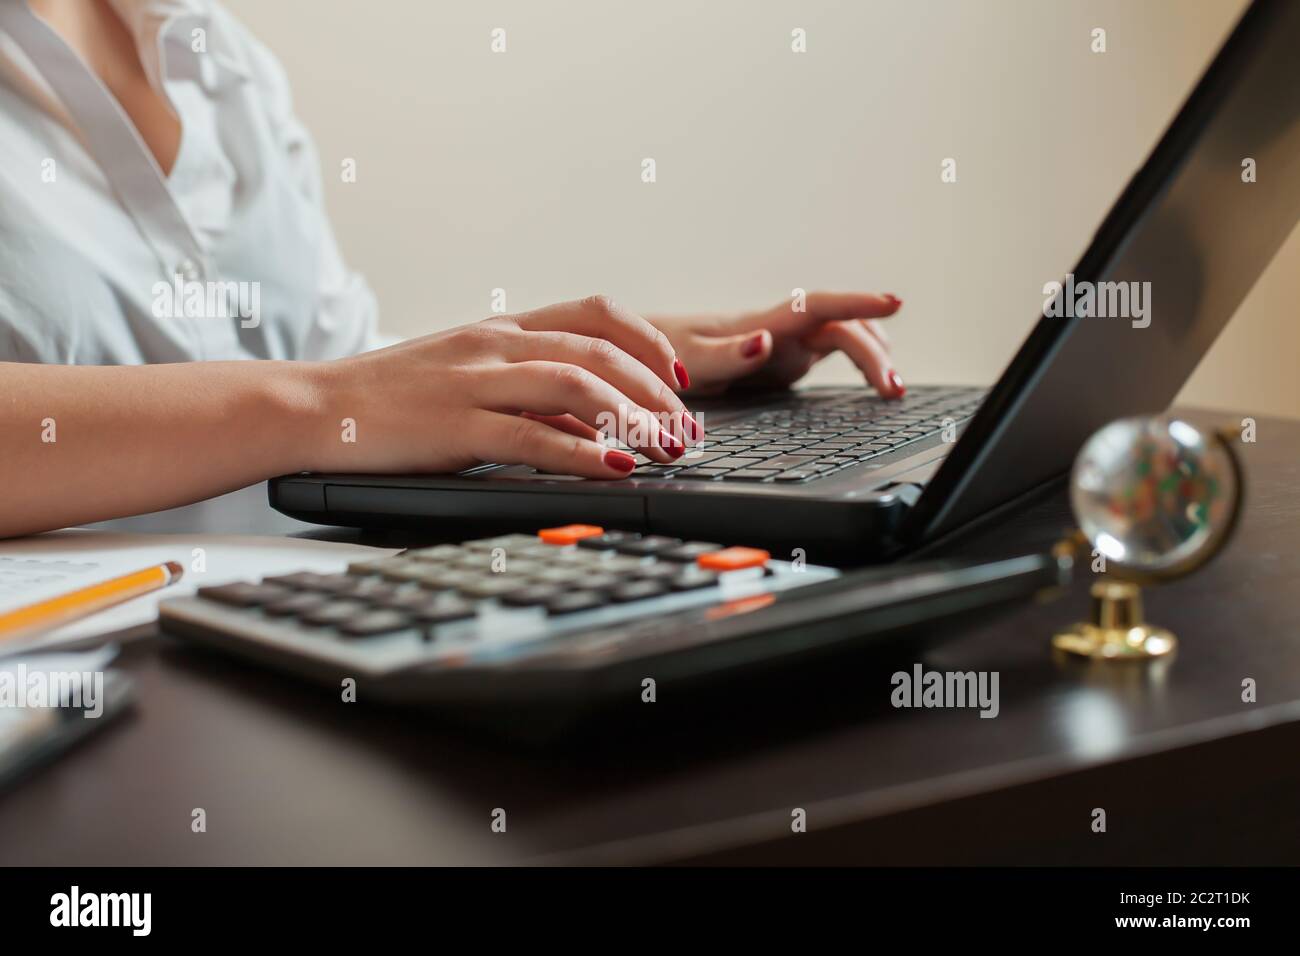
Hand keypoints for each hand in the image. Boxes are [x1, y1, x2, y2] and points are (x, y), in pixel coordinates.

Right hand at [300, 296, 700, 479]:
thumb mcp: (466, 381)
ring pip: (577, 384)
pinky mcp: (456, 425)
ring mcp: (475, 381)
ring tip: (666, 448)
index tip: (680, 376)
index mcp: (502, 331)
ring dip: (633, 417)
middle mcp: (495, 346)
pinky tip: (614, 468)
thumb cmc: (389, 400)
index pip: (595, 314)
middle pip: (600, 351)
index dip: (648, 342)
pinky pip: (533, 435)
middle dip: (657, 390)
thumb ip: (526, 393)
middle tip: (687, 427)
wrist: (314, 408)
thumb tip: (588, 419)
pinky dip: (582, 452)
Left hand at [651, 292, 903, 396]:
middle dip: (874, 354)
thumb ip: (728, 355)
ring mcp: (789, 341)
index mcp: (763, 323)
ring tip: (894, 390)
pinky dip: (861, 360)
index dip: (858, 302)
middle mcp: (783, 327)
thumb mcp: (690, 360)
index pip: (819, 305)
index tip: (895, 302)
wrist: (649, 352)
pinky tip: (877, 378)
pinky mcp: (788, 357)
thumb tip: (767, 342)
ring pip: (846, 335)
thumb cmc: (666, 353)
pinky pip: (836, 350)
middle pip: (843, 328)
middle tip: (894, 391)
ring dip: (874, 355)